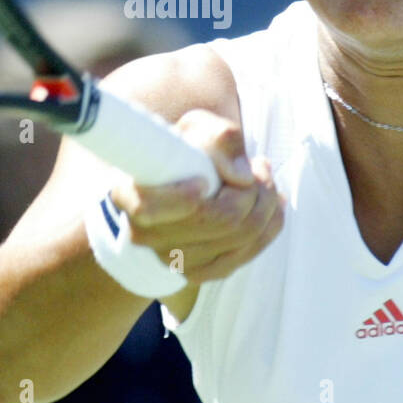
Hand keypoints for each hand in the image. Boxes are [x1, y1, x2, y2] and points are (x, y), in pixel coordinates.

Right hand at [109, 110, 284, 283]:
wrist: (174, 184)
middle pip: (219, 220)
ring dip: (266, 205)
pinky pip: (246, 254)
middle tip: (259, 166)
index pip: (149, 208)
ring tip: (264, 179)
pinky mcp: (198, 273)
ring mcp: (171, 260)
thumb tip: (242, 176)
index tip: (203, 180)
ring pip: (240, 239)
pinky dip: (269, 227)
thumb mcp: (196, 129)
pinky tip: (273, 206)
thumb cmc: (182, 152)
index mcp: (129, 194)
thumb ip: (219, 138)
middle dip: (253, 190)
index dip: (182, 197)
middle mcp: (145, 235)